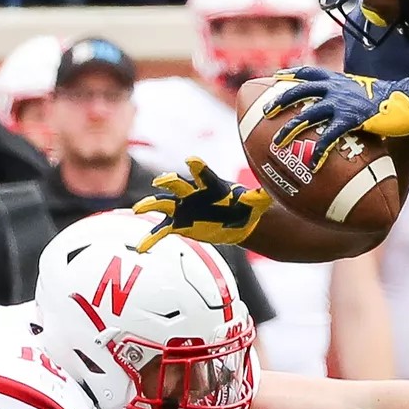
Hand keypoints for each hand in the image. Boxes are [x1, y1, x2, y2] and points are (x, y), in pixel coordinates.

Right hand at [132, 157, 273, 247]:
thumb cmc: (245, 206)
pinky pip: (162, 230)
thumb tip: (270, 193)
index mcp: (211, 185)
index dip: (198, 167)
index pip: (203, 174)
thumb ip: (259, 197)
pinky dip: (152, 237)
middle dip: (169, 182)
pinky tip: (141, 247)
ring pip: (164, 204)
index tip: (191, 160)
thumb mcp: (255, 202)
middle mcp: (193, 193)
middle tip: (161, 181)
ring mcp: (183, 208)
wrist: (236, 220)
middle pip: (178, 185)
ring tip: (138, 208)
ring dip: (151, 205)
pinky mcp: (179, 224)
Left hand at [268, 63, 408, 144]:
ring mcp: (341, 103)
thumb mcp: (364, 91)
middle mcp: (336, 88)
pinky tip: (312, 163)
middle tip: (266, 112)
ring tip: (277, 142)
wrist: (407, 101)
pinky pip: (329, 137)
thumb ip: (349, 95)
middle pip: (300, 91)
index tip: (277, 77)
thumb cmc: (388, 99)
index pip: (309, 71)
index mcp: (338, 79)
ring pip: (307, 115)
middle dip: (280, 101)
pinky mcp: (350, 119)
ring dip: (290, 129)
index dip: (292, 74)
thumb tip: (342, 106)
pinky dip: (318, 151)